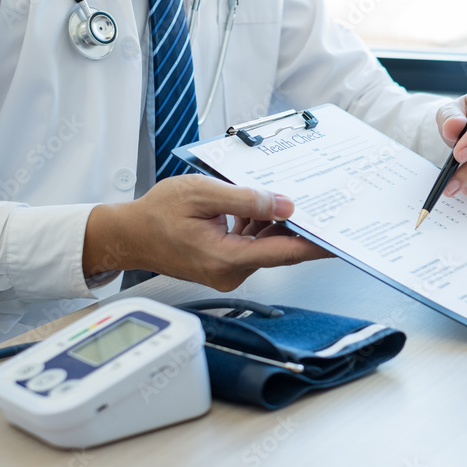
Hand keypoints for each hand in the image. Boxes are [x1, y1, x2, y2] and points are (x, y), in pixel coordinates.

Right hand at [83, 175, 331, 291]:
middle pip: (278, 248)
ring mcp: (228, 271)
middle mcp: (231, 271)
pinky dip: (259, 227)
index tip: (339, 238)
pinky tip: (256, 207)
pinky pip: (253, 245)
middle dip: (297, 225)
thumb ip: (246, 200)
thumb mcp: (202, 194)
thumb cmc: (156, 214)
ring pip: (266, 245)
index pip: (283, 252)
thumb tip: (284, 205)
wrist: (127, 234)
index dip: (314, 244)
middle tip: (320, 204)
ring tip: (282, 196)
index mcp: (226, 258)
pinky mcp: (225, 264)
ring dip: (274, 223)